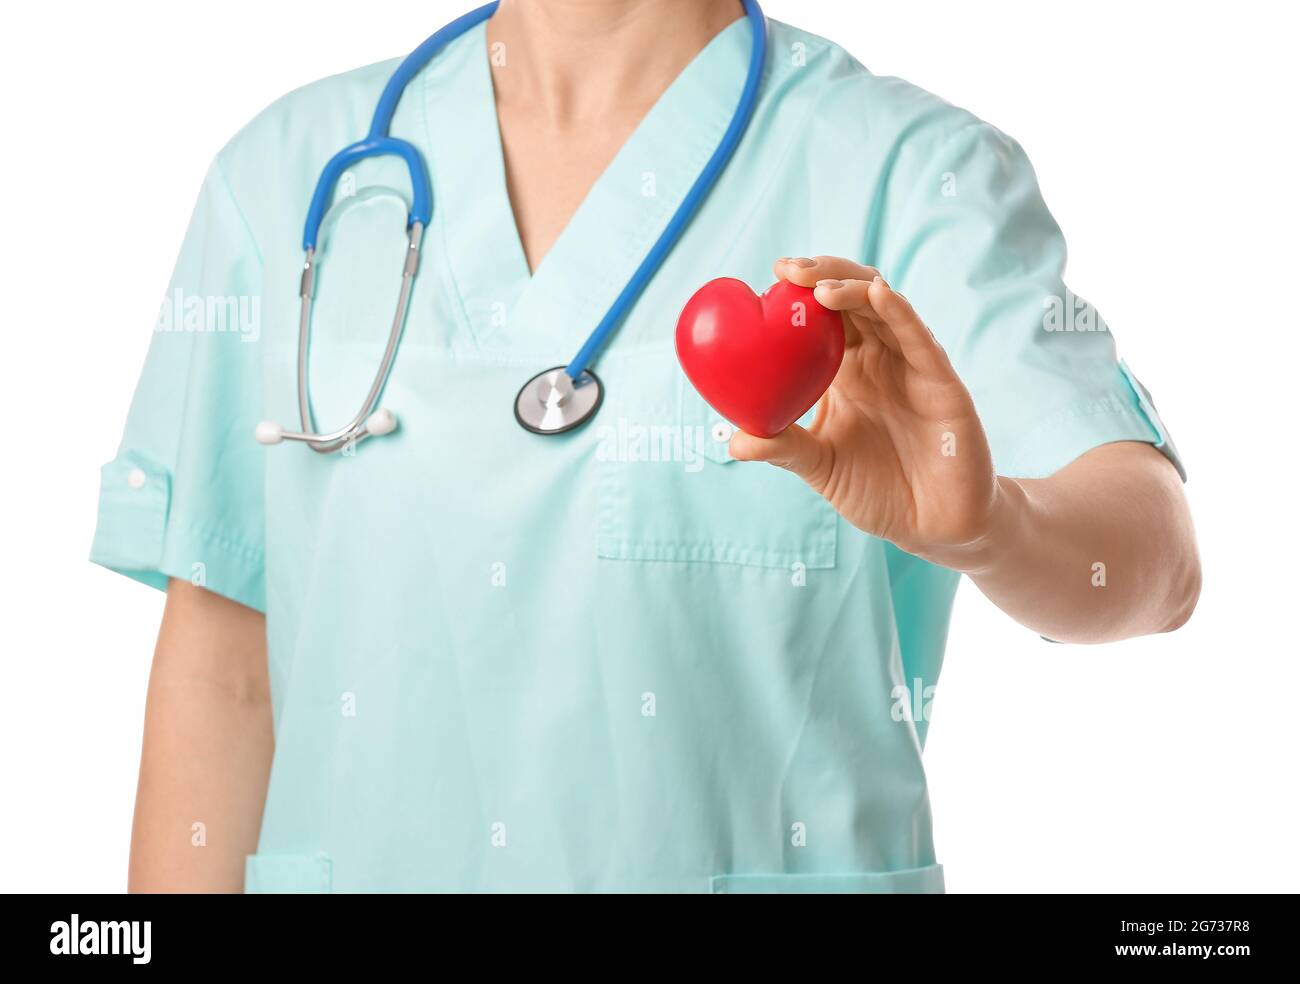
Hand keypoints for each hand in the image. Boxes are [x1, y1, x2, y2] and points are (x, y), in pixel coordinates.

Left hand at [730, 256, 1002, 567]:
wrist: (932, 526)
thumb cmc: (877, 491)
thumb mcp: (820, 467)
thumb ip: (783, 448)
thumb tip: (733, 441)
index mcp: (848, 370)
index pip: (825, 315)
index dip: (801, 291)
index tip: (768, 277)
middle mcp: (881, 358)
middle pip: (855, 297)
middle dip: (823, 275)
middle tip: (787, 272)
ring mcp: (913, 366)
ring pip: (886, 307)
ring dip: (853, 288)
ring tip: (819, 287)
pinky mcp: (942, 383)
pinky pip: (921, 339)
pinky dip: (899, 313)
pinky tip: (878, 295)